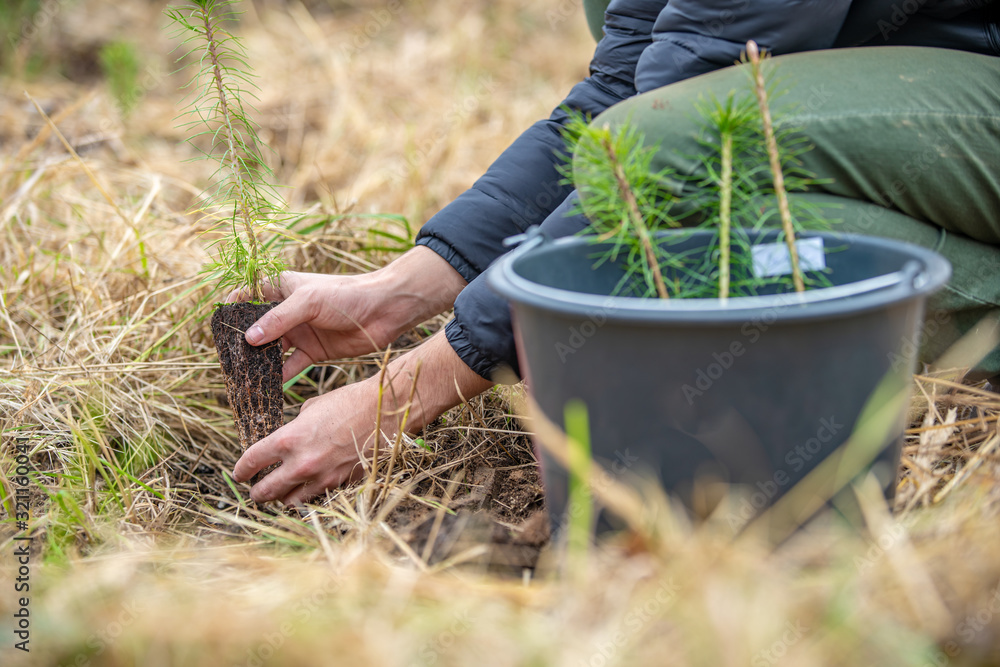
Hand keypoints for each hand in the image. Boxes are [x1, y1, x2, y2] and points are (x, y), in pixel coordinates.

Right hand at [227, 246, 467, 380]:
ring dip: (258, 363)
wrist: (386, 310)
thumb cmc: (348, 295)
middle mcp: (288, 310)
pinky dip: (279, 377)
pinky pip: (291, 366)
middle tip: (226, 362)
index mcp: (283, 288)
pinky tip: (267, 389)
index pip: (248, 296)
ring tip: (242, 379)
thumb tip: (248, 339)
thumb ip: (279, 319)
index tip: (218, 327)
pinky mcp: (314, 351)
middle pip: (257, 327)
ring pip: (271, 349)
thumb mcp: (310, 301)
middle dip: (242, 343)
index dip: (232, 309)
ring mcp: (301, 332)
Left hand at [232, 331, 494, 504]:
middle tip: (253, 489)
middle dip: (256, 491)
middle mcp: (301, 464)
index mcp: (288, 440)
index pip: (251, 462)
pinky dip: (308, 495)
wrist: (386, 411)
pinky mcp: (341, 484)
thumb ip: (294, 427)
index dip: (240, 470)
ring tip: (279, 493)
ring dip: (281, 498)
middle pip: (265, 491)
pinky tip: (307, 488)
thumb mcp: (312, 407)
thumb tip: (287, 439)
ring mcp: (322, 478)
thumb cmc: (350, 402)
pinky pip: (316, 497)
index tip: (238, 473)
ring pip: (290, 502)